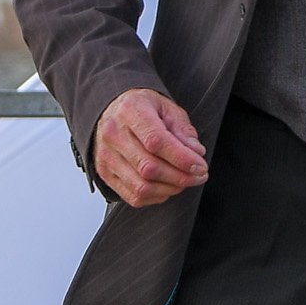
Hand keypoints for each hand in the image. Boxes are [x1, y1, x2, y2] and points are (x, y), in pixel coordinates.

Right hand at [94, 88, 206, 207]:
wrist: (112, 110)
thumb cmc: (142, 107)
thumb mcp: (167, 107)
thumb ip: (183, 129)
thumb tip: (196, 152)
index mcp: (131, 111)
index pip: (156, 141)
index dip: (182, 158)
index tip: (201, 166)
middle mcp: (113, 135)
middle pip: (149, 167)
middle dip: (181, 177)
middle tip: (200, 175)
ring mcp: (106, 157)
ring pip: (141, 186)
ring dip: (170, 189)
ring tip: (186, 181)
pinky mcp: (104, 174)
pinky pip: (132, 196)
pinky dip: (156, 197)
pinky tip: (168, 187)